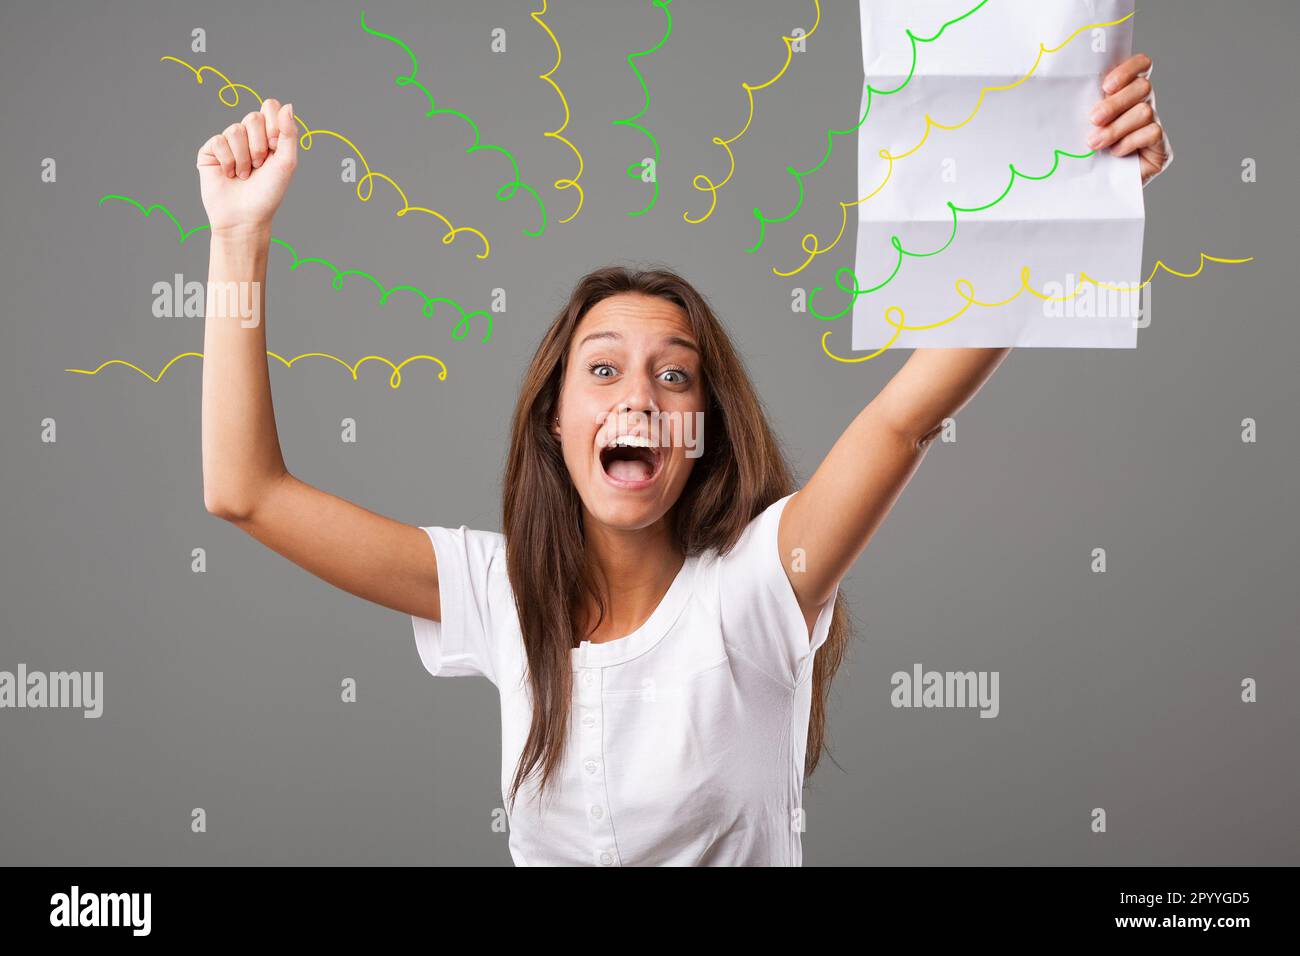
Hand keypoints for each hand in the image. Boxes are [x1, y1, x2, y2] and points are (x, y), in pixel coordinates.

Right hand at [197, 98, 297, 235]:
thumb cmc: (269, 193)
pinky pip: (219, 141)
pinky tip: (230, 175)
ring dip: (244, 158)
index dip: (274, 125)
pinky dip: (228, 161)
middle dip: (259, 146)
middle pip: (253, 117)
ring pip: (235, 130)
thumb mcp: (286, 163)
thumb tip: (288, 105)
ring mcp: (228, 142)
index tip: (275, 147)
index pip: (270, 107)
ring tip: (245, 175)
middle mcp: (248, 136)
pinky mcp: (211, 150)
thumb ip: (289, 133)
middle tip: (259, 166)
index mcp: (268, 136)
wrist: (246, 217)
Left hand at [1088, 54, 1168, 185]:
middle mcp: (1142, 105)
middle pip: (1142, 87)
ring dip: (1117, 127)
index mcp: (1124, 93)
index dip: (1129, 69)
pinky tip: (1115, 153)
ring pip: (1145, 111)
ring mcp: (1153, 126)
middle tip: (1093, 119)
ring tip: (1095, 143)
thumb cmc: (1079, 154)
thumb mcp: (1076, 126)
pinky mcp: (1161, 148)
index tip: (1106, 85)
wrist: (1090, 191)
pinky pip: (1152, 133)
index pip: (1141, 65)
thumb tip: (1058, 90)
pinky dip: (1130, 141)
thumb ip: (1078, 105)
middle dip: (1116, 103)